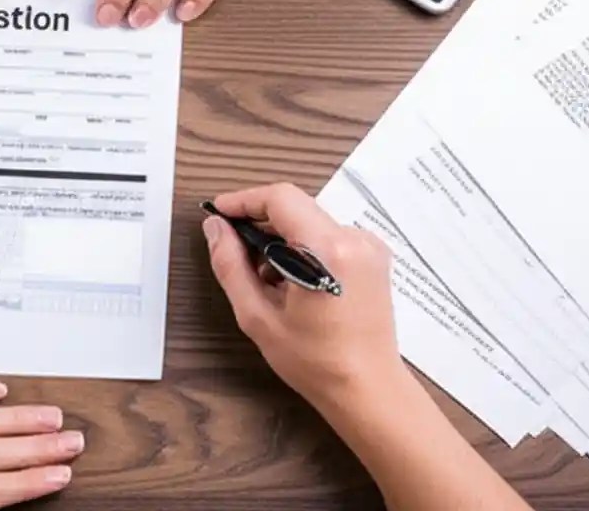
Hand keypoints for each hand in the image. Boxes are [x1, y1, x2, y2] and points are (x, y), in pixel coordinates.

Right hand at [202, 183, 400, 407]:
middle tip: (235, 253)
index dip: (244, 200)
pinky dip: (303, 250)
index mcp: (328, 249)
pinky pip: (328, 237)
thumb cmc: (316, 362)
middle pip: (295, 208)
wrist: (369, 389)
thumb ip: (231, 266)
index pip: (280, 198)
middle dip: (260, 224)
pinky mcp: (373, 258)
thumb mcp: (258, 316)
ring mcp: (369, 247)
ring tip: (265, 281)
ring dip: (281, 241)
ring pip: (310, 223)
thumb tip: (215, 229)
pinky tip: (291, 285)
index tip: (218, 214)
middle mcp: (354, 239)